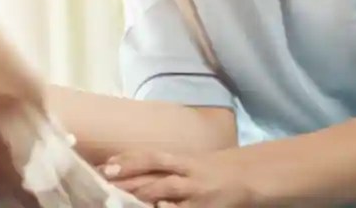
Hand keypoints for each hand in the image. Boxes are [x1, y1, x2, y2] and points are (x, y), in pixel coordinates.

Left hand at [101, 151, 259, 207]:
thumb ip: (163, 167)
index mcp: (183, 159)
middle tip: (105, 184)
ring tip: (122, 198)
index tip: (106, 167)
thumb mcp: (189, 163)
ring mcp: (197, 193)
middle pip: (154, 175)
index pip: (151, 158)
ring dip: (144, 196)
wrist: (250, 176)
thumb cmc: (213, 170)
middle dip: (129, 181)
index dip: (128, 161)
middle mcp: (188, 174)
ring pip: (166, 191)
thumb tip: (125, 170)